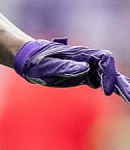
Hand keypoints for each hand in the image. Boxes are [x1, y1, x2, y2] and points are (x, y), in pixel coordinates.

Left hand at [14, 38, 129, 101]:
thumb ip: (65, 66)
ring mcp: (86, 68)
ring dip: (120, 87)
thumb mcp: (47, 64)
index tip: (107, 91)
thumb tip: (85, 69)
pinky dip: (111, 88)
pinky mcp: (83, 76)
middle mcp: (87, 59)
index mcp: (81, 54)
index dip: (108, 74)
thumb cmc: (36, 61)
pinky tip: (121, 95)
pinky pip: (101, 82)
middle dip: (121, 83)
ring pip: (108, 77)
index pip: (104, 60)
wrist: (28, 59)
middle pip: (110, 69)